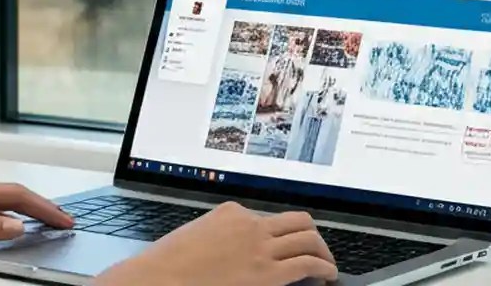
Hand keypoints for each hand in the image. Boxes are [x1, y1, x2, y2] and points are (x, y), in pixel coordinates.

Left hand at [0, 178, 74, 243]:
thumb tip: (19, 226)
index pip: (14, 195)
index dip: (41, 207)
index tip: (64, 221)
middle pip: (11, 195)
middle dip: (40, 206)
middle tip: (66, 221)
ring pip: (1, 203)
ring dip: (26, 212)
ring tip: (48, 222)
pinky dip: (9, 218)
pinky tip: (15, 226)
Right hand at [96, 203, 336, 285]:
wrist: (162, 277)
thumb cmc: (172, 263)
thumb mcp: (199, 235)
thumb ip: (223, 236)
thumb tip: (236, 249)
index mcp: (232, 212)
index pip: (269, 218)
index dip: (282, 234)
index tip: (286, 245)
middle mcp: (252, 224)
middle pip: (299, 221)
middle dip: (312, 235)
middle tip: (317, 249)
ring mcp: (261, 247)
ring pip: (309, 238)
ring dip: (323, 250)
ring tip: (327, 264)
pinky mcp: (268, 273)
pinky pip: (307, 264)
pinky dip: (323, 267)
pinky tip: (327, 275)